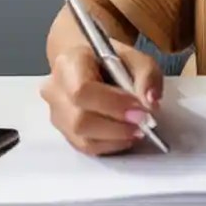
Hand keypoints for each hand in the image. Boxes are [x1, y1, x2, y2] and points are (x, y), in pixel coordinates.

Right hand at [40, 41, 162, 155]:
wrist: (88, 64)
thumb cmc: (110, 60)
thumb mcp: (135, 57)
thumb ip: (146, 75)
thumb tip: (150, 102)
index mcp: (68, 63)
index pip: (82, 90)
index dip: (113, 104)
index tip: (140, 109)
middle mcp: (55, 90)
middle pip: (80, 120)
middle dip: (117, 126)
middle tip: (143, 122)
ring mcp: (57, 114)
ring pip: (82, 138)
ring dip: (115, 138)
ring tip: (137, 130)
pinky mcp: (65, 132)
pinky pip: (85, 147)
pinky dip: (110, 145)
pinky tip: (126, 136)